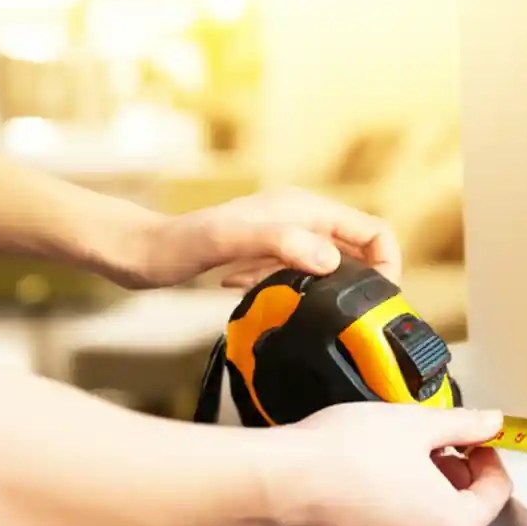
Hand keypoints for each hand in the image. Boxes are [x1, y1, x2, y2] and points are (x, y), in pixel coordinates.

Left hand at [124, 188, 400, 288]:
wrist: (139, 252)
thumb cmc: (180, 245)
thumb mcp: (230, 241)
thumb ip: (282, 243)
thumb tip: (331, 261)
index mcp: (306, 209)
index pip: (374, 230)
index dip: (387, 264)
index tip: (376, 300)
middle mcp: (301, 218)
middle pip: (359, 248)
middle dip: (362, 281)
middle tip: (348, 316)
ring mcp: (285, 236)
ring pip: (334, 263)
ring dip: (330, 288)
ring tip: (308, 309)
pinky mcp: (268, 254)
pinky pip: (304, 273)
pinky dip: (299, 289)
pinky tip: (269, 298)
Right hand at [260, 404, 511, 525]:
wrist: (278, 482)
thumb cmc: (342, 456)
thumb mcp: (417, 424)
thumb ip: (464, 425)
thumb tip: (488, 423)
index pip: (496, 493)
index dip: (488, 459)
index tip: (475, 442)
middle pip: (461, 516)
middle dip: (453, 479)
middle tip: (432, 448)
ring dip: (422, 499)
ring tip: (396, 464)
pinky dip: (391, 521)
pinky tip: (372, 489)